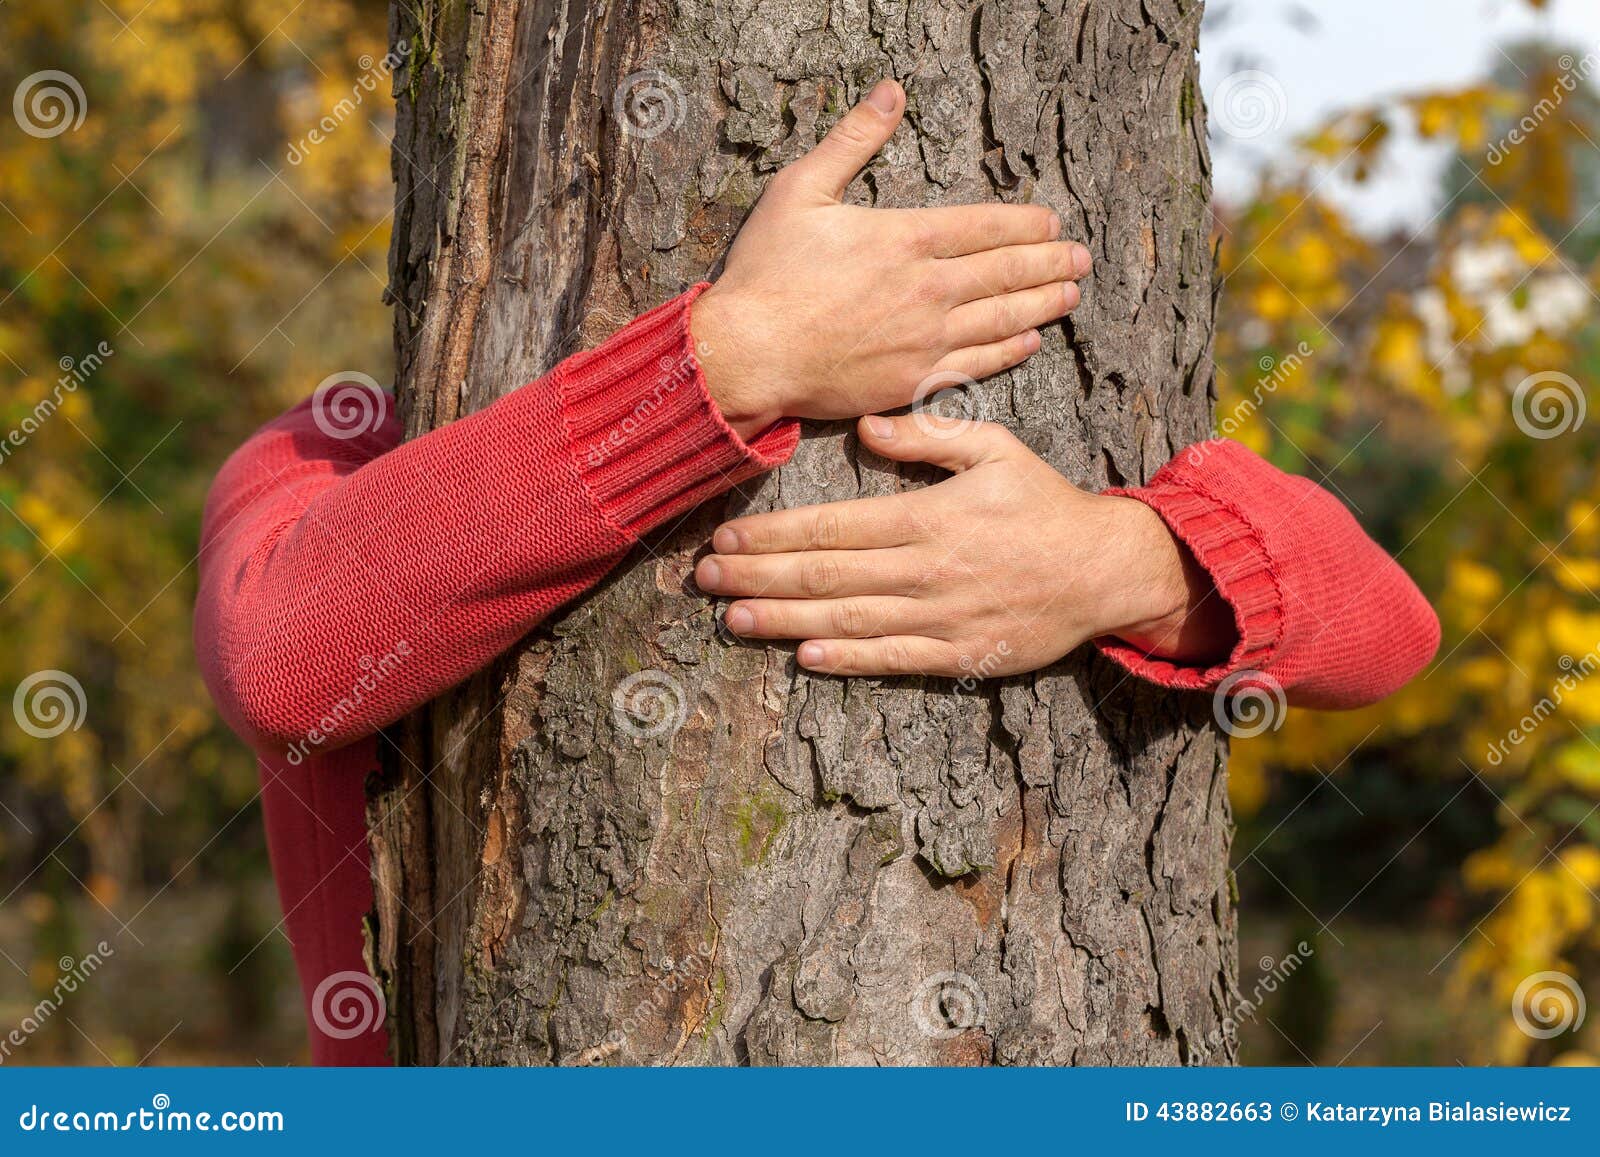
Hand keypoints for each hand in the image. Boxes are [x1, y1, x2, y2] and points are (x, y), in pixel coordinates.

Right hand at [691, 79, 1090, 440]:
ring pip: (1002, 317)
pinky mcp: (914, 379)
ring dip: (1042, 304)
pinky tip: (1030, 340)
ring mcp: (926, 338)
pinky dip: (1009, 350)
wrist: (749, 353)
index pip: (986, 226)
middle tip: (1081, 258)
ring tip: (1071, 294)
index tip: (1051, 222)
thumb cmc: (767, 273)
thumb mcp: (800, 189)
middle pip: (1006, 271)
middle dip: (1049, 262)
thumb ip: (853, 140)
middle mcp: (928, 288)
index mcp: (907, 238)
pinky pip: (976, 363)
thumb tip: (890, 91)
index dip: (1026, 223)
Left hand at [693, 414, 1236, 676]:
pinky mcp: (958, 653)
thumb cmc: (1043, 504)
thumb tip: (867, 427)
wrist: (1104, 569)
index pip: (832, 527)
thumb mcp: (996, 449)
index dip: (773, 534)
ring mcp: (941, 615)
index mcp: (928, 517)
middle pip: (826, 574)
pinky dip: (846, 659)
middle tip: (704, 581)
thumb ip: (930, 436)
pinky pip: (892, 658)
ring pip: (847, 619)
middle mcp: (926, 569)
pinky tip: (802, 655)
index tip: (726, 537)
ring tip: (733, 618)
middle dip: (758, 576)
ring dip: (784, 619)